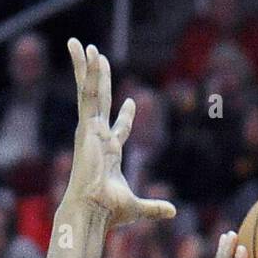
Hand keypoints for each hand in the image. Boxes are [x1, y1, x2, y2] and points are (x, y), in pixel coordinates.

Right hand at [66, 40, 174, 228]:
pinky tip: (87, 53)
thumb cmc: (109, 213)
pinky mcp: (86, 127)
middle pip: (99, 102)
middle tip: (98, 58)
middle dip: (99, 79)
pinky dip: (86, 73)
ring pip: (89, 92)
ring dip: (86, 68)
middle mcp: (97, 139)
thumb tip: (173, 213)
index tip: (133, 102)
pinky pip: (87, 94)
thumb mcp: (138, 208)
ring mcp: (90, 131)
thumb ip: (155, 208)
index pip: (119, 130)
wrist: (93, 210)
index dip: (127, 117)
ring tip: (84, 44)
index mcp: (108, 154)